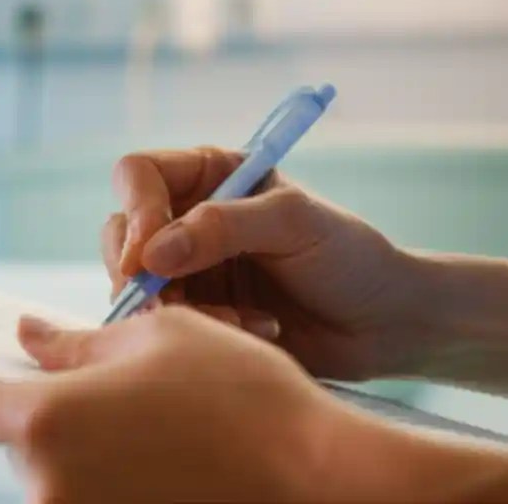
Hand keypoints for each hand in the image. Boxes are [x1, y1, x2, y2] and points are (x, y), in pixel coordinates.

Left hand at [0, 308, 391, 502]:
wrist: (318, 477)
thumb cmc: (242, 396)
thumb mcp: (158, 338)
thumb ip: (75, 342)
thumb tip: (27, 337)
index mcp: (47, 421)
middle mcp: (49, 487)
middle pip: (14, 446)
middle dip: (48, 418)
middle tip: (109, 396)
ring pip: (54, 479)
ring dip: (82, 454)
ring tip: (148, 430)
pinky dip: (110, 484)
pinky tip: (161, 463)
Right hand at [105, 147, 432, 379]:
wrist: (385, 324)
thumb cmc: (350, 257)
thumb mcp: (293, 223)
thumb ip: (223, 227)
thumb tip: (151, 255)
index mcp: (209, 175)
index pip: (138, 175)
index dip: (137, 211)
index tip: (150, 258)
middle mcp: (188, 217)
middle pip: (122, 233)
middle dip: (144, 276)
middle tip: (175, 304)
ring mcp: (188, 269)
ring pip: (137, 288)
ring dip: (184, 311)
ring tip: (244, 321)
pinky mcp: (197, 314)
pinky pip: (165, 325)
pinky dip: (204, 333)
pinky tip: (256, 332)